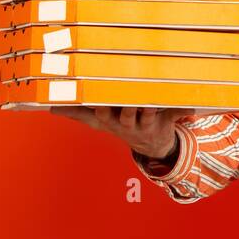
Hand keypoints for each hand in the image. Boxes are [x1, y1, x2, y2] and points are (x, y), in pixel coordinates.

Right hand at [49, 105, 193, 159]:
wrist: (153, 145)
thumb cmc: (122, 124)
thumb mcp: (98, 121)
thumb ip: (75, 111)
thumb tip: (46, 105)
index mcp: (110, 120)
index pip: (100, 111)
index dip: (96, 103)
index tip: (90, 92)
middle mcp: (126, 122)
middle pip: (123, 114)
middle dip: (123, 105)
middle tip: (123, 94)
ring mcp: (146, 122)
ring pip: (146, 113)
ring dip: (148, 105)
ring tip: (149, 96)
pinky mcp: (165, 120)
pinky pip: (174, 113)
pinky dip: (184, 110)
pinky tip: (192, 107)